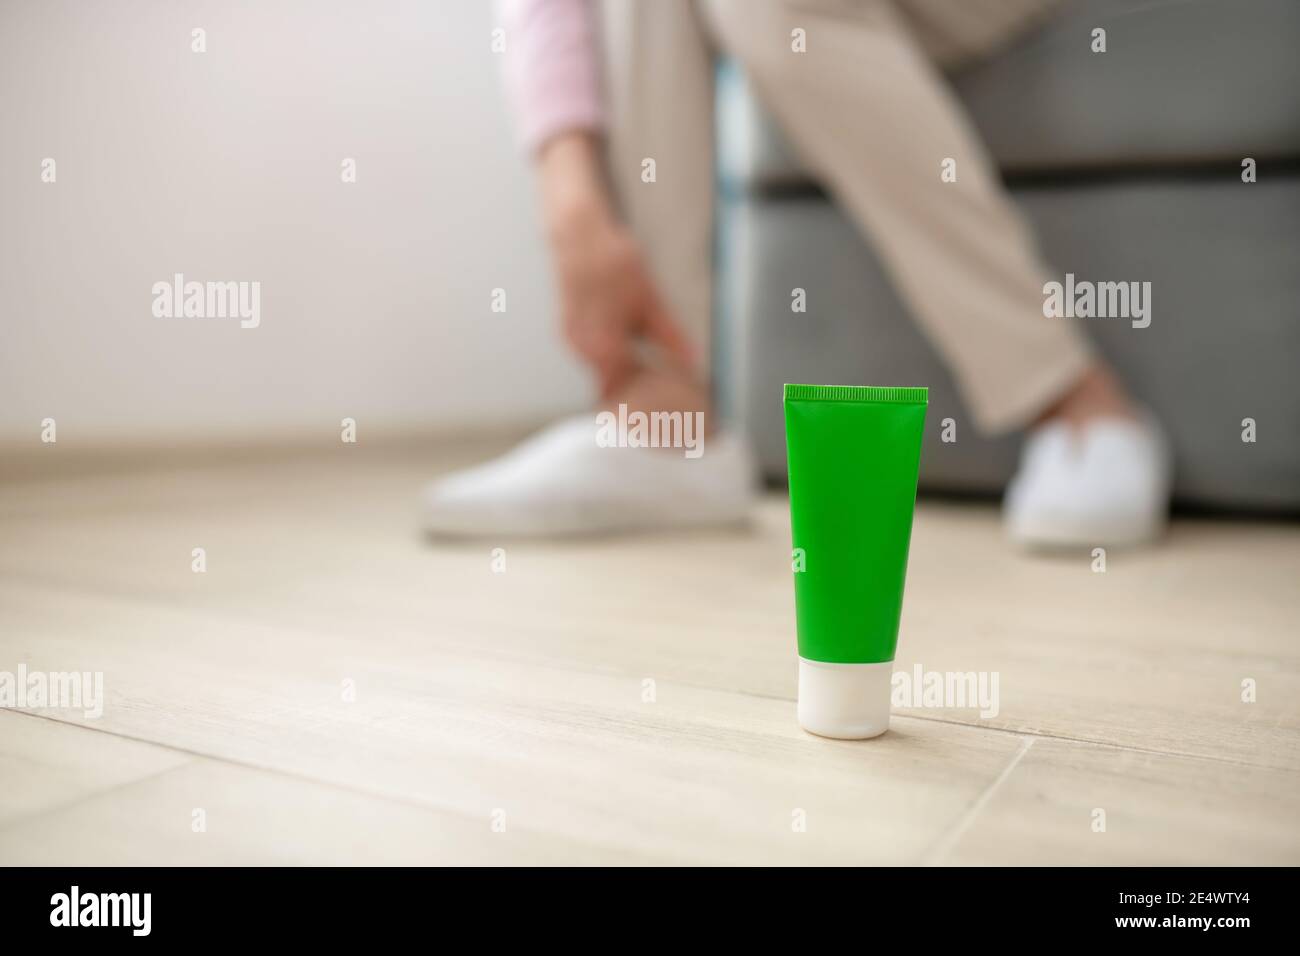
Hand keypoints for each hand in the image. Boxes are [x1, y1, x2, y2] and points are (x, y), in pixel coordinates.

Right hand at [539, 134, 694, 396]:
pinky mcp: (569, 328)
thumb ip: (670, 336)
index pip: (621, 392)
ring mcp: (572, 339)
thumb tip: (692, 362)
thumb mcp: (650, 301)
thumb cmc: (614, 266)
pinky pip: (591, 355)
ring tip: (649, 376)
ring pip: (599, 370)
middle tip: (660, 399)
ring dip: (621, 375)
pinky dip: (609, 360)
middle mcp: (582, 349)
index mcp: (603, 347)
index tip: (661, 411)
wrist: (578, 237)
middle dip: (632, 393)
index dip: (640, 405)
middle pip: (608, 385)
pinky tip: (629, 352)